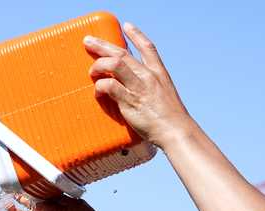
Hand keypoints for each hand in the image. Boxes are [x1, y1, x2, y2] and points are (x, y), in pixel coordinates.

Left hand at [85, 23, 193, 147]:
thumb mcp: (164, 96)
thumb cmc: (170, 118)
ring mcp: (138, 87)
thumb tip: (136, 89)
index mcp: (158, 73)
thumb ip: (150, 88)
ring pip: (114, 64)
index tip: (126, 26)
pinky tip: (98, 92)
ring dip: (98, 65)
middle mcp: (148, 76)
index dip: (136, 35)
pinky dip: (100, 87)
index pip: (147, 47)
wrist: (175, 130)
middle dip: (102, 45)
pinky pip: (109, 86)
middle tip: (88, 41)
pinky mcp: (129, 100)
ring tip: (92, 71)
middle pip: (122, 53)